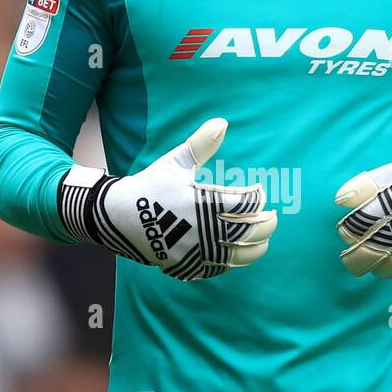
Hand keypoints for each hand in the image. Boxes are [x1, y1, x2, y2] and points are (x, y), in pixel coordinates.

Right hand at [59, 118, 276, 279]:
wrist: (118, 217)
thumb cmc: (150, 186)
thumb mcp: (175, 162)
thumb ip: (200, 144)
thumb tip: (222, 122)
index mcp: (201, 202)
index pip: (246, 203)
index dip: (258, 197)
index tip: (259, 192)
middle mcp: (201, 230)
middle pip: (250, 231)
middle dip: (267, 223)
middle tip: (272, 216)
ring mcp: (195, 251)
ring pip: (240, 255)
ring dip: (257, 246)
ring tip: (263, 237)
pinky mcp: (187, 266)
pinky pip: (220, 268)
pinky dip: (234, 261)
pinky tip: (238, 251)